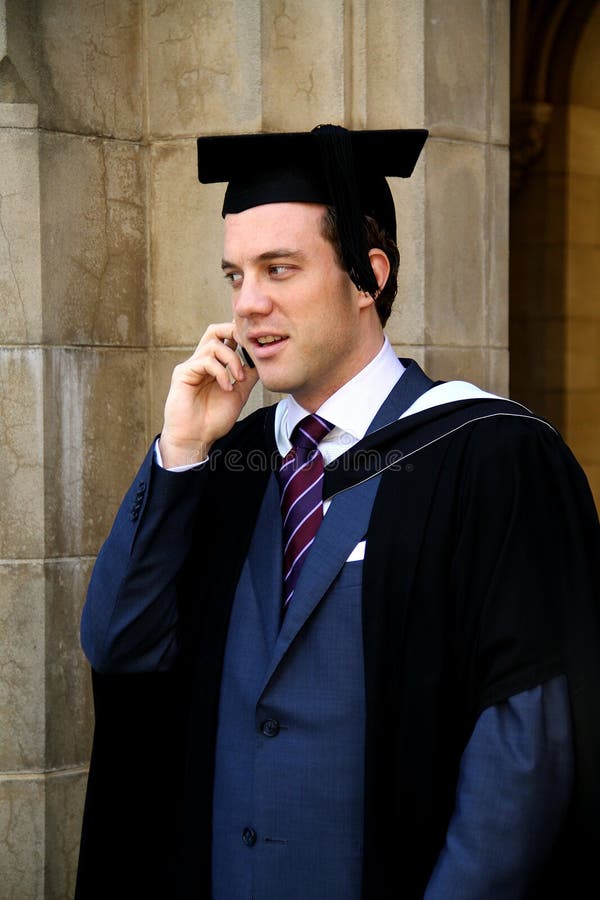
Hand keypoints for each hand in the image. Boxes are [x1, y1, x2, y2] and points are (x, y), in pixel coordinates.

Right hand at [158, 322, 258, 466]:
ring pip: (214, 344)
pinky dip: (221, 372)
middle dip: (233, 331)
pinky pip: (205, 360)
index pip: (225, 338)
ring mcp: (191, 366)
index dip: (240, 336)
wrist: (196, 438)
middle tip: (248, 346)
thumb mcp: (239, 394)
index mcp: (214, 365)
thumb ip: (248, 376)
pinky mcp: (183, 373)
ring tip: (238, 379)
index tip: (257, 346)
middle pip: (214, 330)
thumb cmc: (213, 420)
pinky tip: (226, 387)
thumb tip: (261, 361)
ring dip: (232, 360)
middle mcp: (201, 362)